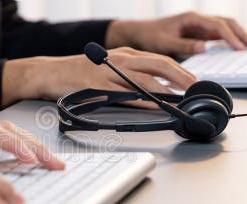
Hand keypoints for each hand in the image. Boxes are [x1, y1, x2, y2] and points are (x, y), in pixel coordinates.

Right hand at [3, 47, 196, 107]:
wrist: (49, 72)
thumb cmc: (78, 73)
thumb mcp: (108, 68)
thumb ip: (131, 76)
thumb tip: (157, 90)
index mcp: (126, 54)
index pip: (161, 60)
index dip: (182, 71)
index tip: (196, 83)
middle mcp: (121, 59)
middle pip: (160, 65)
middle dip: (182, 77)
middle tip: (197, 90)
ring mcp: (110, 72)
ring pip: (145, 79)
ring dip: (167, 90)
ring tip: (182, 100)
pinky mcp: (99, 86)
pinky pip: (125, 93)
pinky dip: (143, 100)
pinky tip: (155, 105)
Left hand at [105, 11, 246, 54]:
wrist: (139, 33)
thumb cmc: (150, 36)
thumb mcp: (164, 43)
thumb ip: (183, 45)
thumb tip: (204, 47)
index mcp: (191, 18)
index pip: (217, 25)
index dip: (230, 37)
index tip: (239, 48)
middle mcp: (198, 19)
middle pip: (227, 23)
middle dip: (242, 34)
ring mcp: (199, 26)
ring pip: (225, 28)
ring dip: (239, 36)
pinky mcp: (198, 33)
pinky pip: (218, 35)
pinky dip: (230, 40)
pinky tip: (238, 48)